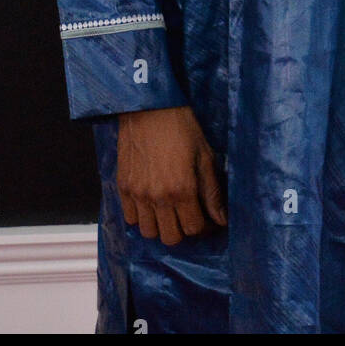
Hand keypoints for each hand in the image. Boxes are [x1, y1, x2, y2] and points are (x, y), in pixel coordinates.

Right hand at [116, 106, 226, 245]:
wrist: (149, 107)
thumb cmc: (181, 127)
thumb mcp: (204, 156)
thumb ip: (211, 192)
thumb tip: (221, 219)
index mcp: (182, 190)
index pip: (193, 229)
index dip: (203, 225)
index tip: (204, 215)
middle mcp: (158, 197)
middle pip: (171, 238)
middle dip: (182, 229)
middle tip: (187, 213)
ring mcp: (137, 194)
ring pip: (149, 232)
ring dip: (161, 226)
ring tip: (168, 210)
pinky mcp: (123, 187)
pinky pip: (130, 218)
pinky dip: (141, 216)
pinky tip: (150, 202)